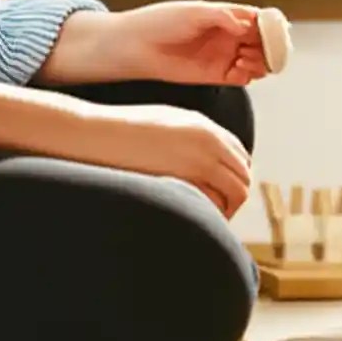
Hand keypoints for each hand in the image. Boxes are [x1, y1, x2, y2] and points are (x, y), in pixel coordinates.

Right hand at [72, 103, 252, 217]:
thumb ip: (196, 135)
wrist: (98, 135)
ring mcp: (199, 161)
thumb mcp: (169, 120)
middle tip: (221, 212)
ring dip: (228, 208)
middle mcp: (210, 142)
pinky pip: (215, 202)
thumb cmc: (124, 129)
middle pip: (244, 176)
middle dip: (236, 196)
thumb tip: (210, 157)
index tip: (227, 191)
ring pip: (237, 192)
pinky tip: (199, 220)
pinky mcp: (186, 180)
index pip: (242, 157)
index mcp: (207, 127)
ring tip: (212, 220)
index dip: (237, 177)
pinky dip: (213, 213)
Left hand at [113, 1, 269, 85]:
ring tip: (248, 58)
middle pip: (263, 42)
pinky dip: (249, 74)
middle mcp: (229, 36)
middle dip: (270, 46)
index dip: (271, 25)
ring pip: (258, 61)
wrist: (136, 46)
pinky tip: (240, 68)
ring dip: (261, 61)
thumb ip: (223, 17)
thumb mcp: (195, 12)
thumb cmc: (161, 22)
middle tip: (268, 49)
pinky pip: (243, 77)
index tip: (277, 29)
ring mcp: (224, 55)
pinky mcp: (217, 75)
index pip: (259, 19)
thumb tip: (248, 25)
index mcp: (226, 16)